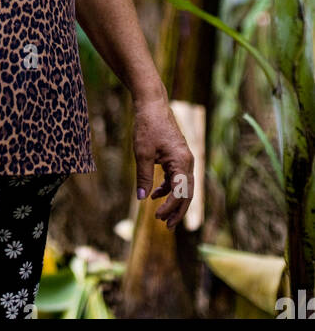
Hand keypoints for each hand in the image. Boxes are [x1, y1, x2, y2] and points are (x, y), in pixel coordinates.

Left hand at [132, 96, 194, 231]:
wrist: (152, 104)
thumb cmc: (148, 126)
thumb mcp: (142, 153)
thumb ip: (144, 177)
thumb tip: (141, 198)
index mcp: (182, 162)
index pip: (181, 192)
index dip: (170, 207)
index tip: (157, 217)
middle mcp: (188, 162)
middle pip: (187, 193)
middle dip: (177, 211)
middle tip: (166, 226)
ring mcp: (184, 158)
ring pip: (182, 186)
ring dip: (173, 201)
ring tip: (160, 215)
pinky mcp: (177, 156)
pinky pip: (176, 177)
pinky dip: (168, 187)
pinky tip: (155, 194)